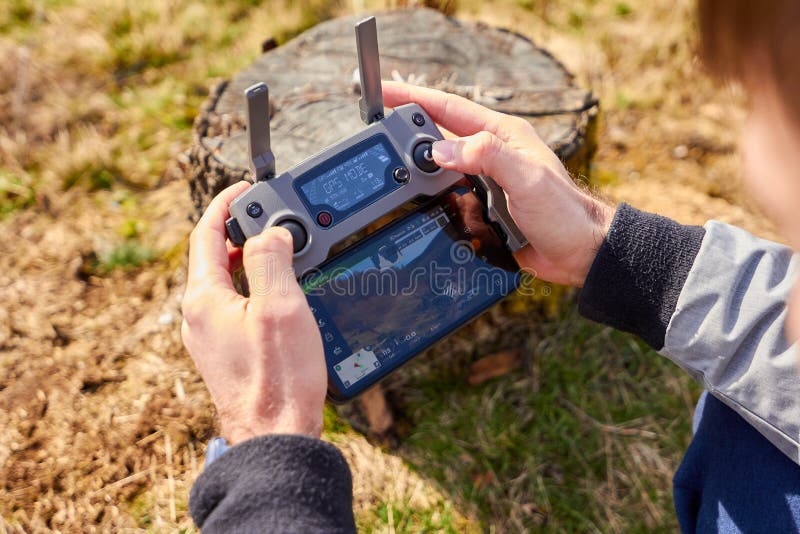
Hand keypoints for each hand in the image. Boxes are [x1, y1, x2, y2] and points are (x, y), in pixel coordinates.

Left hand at [181, 182, 325, 443]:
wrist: (276, 437)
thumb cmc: (278, 379)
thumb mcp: (280, 305)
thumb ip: (271, 258)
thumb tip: (269, 232)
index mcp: (204, 299)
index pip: (206, 234)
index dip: (225, 204)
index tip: (245, 187)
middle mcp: (199, 317)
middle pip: (215, 257)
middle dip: (244, 232)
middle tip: (276, 220)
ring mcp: (210, 337)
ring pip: (227, 282)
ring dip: (252, 260)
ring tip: (286, 252)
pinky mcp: (226, 353)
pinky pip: (236, 305)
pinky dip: (256, 287)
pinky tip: (282, 294)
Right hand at [383, 82, 614, 286]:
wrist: (578, 252)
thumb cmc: (563, 212)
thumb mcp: (526, 177)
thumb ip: (486, 156)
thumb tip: (440, 150)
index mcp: (502, 135)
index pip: (448, 108)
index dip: (413, 97)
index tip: (383, 92)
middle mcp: (491, 154)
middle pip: (438, 136)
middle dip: (408, 133)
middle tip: (377, 133)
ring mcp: (485, 181)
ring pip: (439, 170)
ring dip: (418, 173)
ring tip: (393, 175)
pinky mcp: (482, 206)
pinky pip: (448, 198)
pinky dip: (432, 201)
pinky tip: (419, 207)